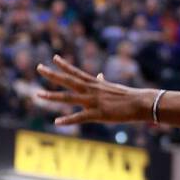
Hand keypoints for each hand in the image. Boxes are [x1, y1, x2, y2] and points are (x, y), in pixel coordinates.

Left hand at [36, 56, 154, 126]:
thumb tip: (99, 75)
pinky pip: (79, 117)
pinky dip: (68, 120)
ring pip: (69, 98)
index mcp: (95, 84)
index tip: (54, 58)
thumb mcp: (113, 86)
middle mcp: (91, 90)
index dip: (64, 65)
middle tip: (39, 67)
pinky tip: (57, 122)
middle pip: (68, 81)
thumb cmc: (129, 96)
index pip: (76, 72)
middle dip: (52, 75)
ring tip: (38, 94)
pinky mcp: (98, 114)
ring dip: (52, 96)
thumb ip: (102, 82)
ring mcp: (93, 101)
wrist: (141, 103)